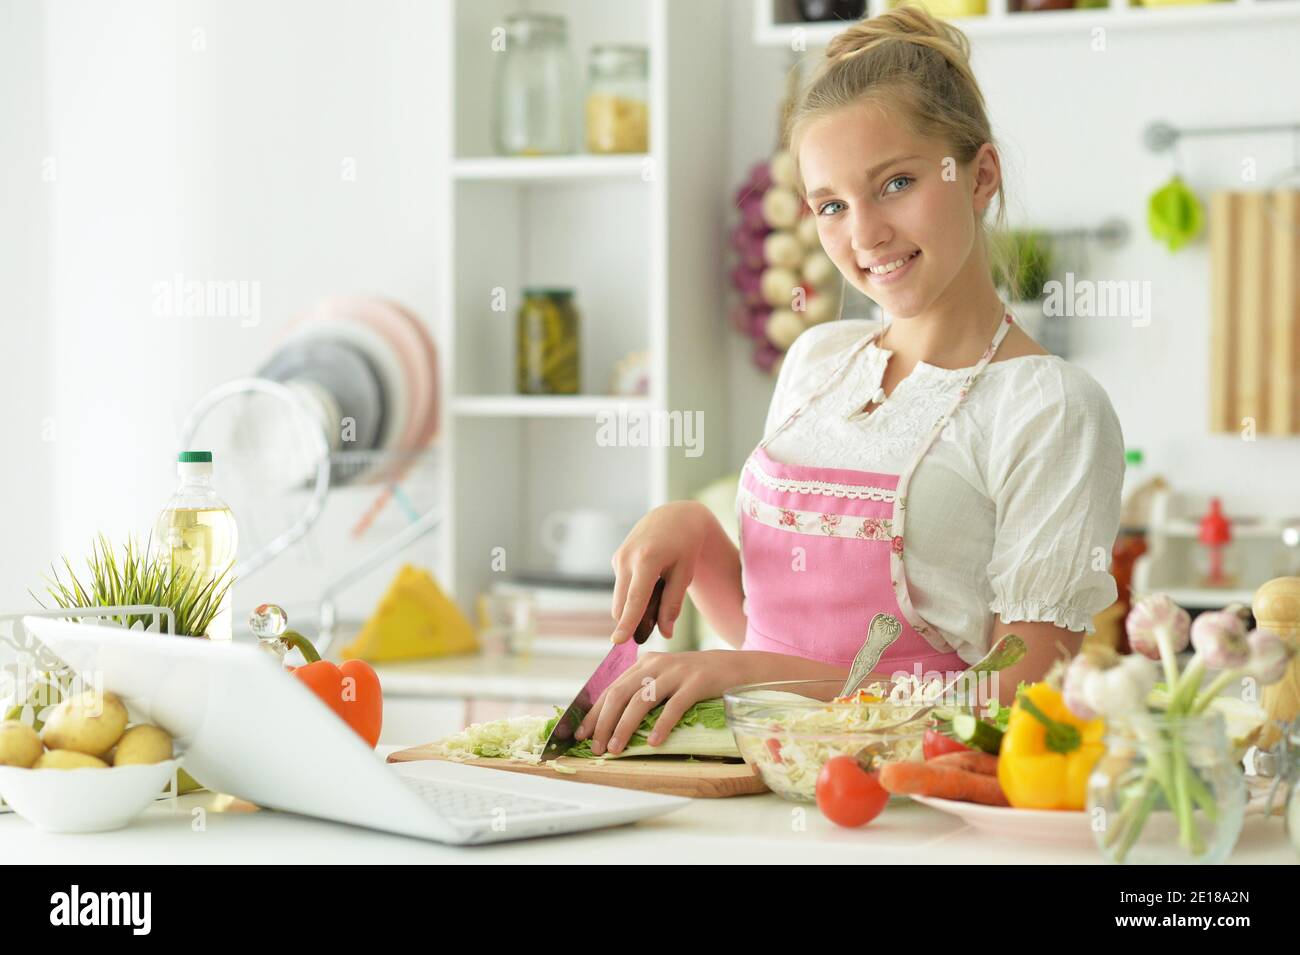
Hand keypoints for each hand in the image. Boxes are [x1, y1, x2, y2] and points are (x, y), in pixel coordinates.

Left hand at [574, 650, 752, 754]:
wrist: (734, 667)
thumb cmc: (695, 681)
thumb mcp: (665, 679)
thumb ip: (642, 691)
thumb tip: (611, 721)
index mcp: (644, 664)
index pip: (611, 688)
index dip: (593, 712)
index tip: (580, 734)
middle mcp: (656, 664)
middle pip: (620, 694)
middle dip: (603, 722)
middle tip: (596, 747)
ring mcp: (677, 672)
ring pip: (642, 700)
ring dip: (625, 727)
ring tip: (616, 749)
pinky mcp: (697, 682)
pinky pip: (674, 706)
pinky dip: (661, 725)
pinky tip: (653, 742)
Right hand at [609, 501, 712, 643]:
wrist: (674, 516)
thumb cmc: (684, 545)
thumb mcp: (685, 573)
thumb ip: (673, 604)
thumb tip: (665, 633)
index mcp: (647, 559)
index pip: (635, 599)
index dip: (627, 622)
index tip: (617, 642)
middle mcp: (627, 558)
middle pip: (622, 604)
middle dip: (633, 622)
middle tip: (655, 626)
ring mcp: (618, 557)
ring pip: (620, 598)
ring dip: (634, 608)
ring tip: (660, 594)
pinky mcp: (616, 559)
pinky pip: (622, 588)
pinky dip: (633, 595)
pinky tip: (652, 581)